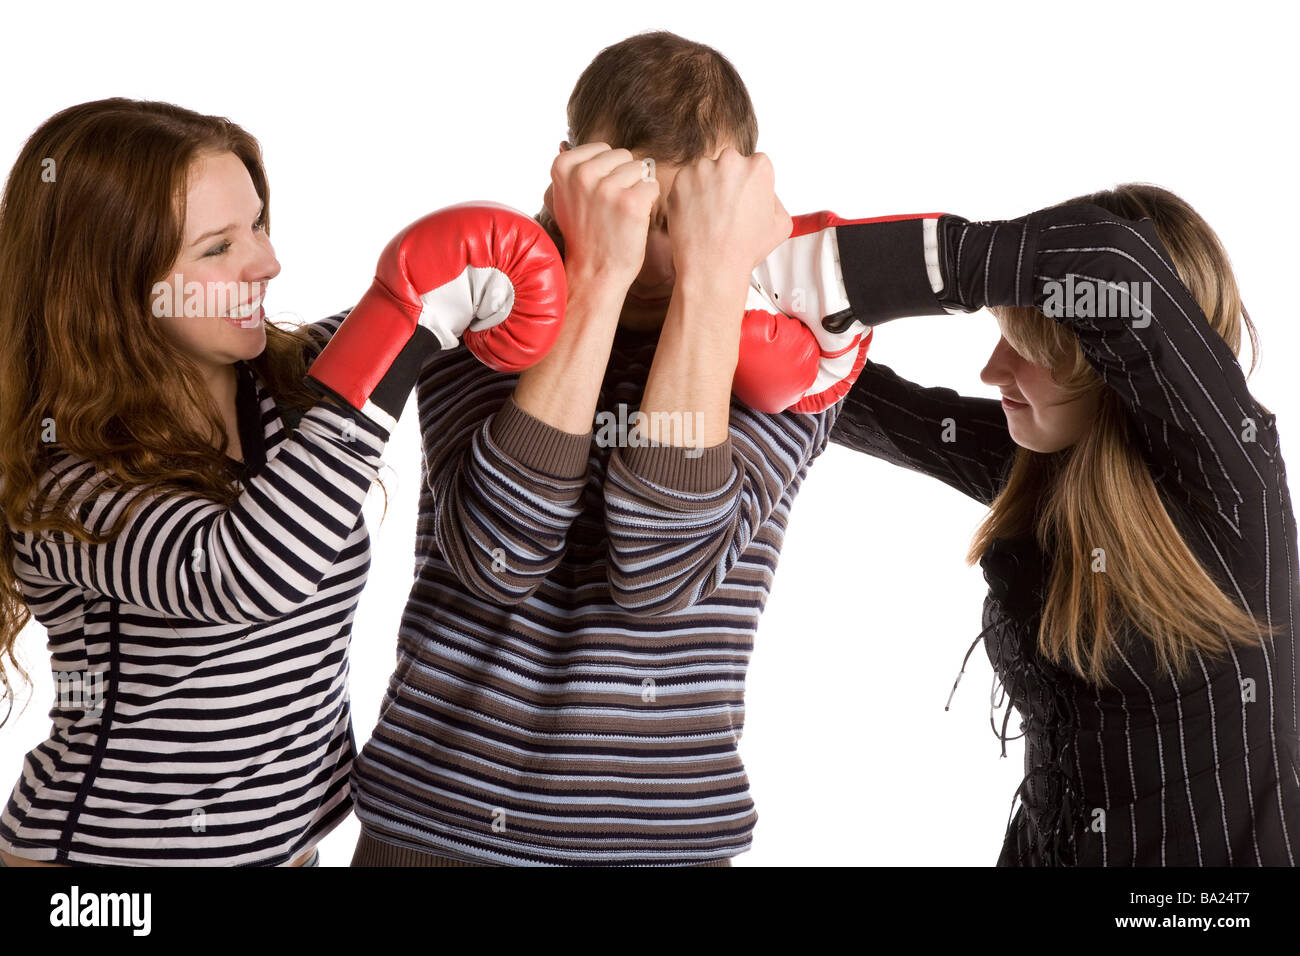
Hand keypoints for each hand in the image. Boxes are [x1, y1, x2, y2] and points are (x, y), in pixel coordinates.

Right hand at [543, 141, 658, 287]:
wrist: (593, 272)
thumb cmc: (585, 233)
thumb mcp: (566, 195)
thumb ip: (572, 169)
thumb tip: (566, 140)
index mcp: (563, 166)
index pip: (603, 149)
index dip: (606, 173)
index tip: (595, 198)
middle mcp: (583, 174)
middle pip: (623, 156)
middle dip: (623, 178)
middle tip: (609, 209)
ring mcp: (607, 188)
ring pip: (640, 169)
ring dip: (637, 190)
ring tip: (620, 215)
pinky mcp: (631, 202)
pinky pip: (653, 186)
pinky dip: (649, 202)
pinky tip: (633, 220)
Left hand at [665, 149, 791, 285]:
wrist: (712, 266)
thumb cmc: (745, 249)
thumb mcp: (781, 224)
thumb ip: (776, 199)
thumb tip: (765, 191)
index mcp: (758, 167)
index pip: (754, 166)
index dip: (749, 186)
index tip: (743, 202)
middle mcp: (730, 160)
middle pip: (729, 164)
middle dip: (727, 182)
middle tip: (726, 210)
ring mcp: (703, 169)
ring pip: (706, 172)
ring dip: (707, 188)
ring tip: (710, 217)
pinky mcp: (681, 180)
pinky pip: (686, 183)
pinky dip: (689, 196)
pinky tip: (696, 217)